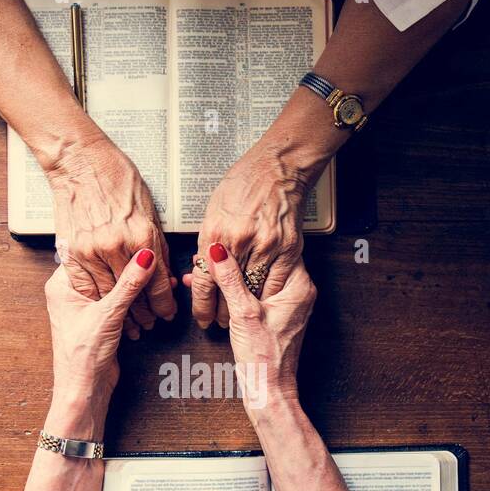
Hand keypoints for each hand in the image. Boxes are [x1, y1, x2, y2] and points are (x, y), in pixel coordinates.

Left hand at [44, 247, 156, 437]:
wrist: (85, 389)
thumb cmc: (80, 358)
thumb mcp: (107, 314)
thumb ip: (128, 285)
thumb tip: (143, 258)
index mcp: (62, 285)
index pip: (88, 254)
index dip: (113, 248)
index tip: (134, 242)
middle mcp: (73, 293)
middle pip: (105, 269)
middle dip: (131, 269)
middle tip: (152, 260)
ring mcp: (87, 306)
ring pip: (116, 286)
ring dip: (136, 287)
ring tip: (157, 279)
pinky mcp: (102, 319)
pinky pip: (121, 302)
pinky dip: (137, 301)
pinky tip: (151, 299)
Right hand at [47, 136, 175, 340]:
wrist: (79, 162)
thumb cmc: (116, 178)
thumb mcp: (148, 210)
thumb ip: (155, 245)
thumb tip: (164, 273)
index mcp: (142, 235)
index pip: (158, 283)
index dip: (164, 303)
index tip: (166, 313)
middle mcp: (118, 245)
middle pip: (134, 293)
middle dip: (145, 312)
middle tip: (150, 322)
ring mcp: (93, 250)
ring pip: (110, 294)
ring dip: (121, 311)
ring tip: (130, 321)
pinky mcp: (72, 250)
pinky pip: (86, 285)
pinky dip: (97, 298)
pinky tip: (104, 305)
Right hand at [187, 242, 316, 415]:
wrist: (269, 390)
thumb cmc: (265, 359)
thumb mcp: (244, 313)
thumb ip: (230, 280)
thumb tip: (219, 252)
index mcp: (299, 288)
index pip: (277, 250)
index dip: (251, 242)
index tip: (231, 235)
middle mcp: (297, 293)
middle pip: (264, 264)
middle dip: (235, 258)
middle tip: (212, 252)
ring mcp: (286, 304)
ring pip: (256, 278)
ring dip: (231, 275)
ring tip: (205, 268)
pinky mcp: (275, 315)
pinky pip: (254, 293)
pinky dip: (235, 289)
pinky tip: (214, 287)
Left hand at [191, 141, 308, 328]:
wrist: (277, 168)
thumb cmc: (244, 184)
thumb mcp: (214, 212)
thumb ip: (209, 243)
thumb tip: (201, 266)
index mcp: (215, 232)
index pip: (204, 281)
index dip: (202, 305)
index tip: (202, 316)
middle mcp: (239, 240)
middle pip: (228, 292)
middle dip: (221, 312)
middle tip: (218, 322)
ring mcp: (266, 244)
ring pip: (252, 290)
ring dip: (245, 307)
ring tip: (238, 316)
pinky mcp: (288, 247)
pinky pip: (276, 281)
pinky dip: (267, 295)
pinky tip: (261, 302)